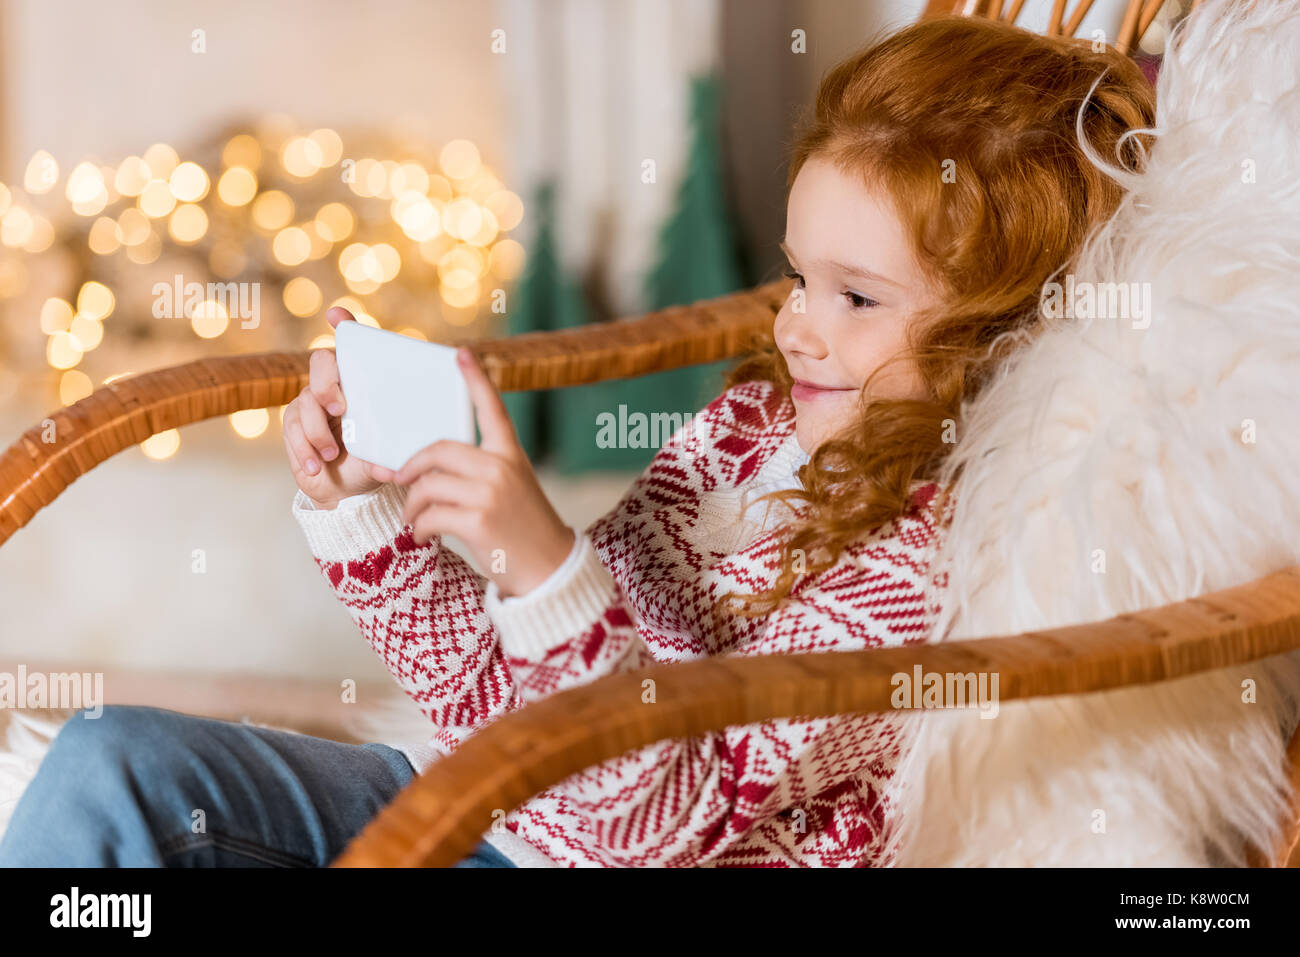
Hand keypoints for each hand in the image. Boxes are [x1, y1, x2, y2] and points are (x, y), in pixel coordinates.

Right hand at [282, 306, 383, 508]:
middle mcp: (335, 385)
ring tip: (332, 455)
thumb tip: (390, 469)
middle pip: (322, 361)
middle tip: (340, 409)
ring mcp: (311, 401)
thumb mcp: (383, 456)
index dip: (344, 324)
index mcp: (361, 383)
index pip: (352, 344)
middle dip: (328, 383)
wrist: (345, 490)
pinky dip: (305, 450)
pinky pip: (293, 428)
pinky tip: (315, 467)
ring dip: (319, 432)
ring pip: (306, 400)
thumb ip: (385, 457)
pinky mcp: (293, 422)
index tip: (337, 316)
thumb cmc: (369, 463)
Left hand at [369, 349, 575, 597]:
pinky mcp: (478, 521)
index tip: (460, 354)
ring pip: (427, 485)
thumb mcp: (513, 487)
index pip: (492, 409)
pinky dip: (418, 528)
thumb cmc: (524, 529)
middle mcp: (501, 467)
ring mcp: (491, 493)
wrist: (550, 569)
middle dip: (411, 467)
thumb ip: (483, 470)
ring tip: (412, 520)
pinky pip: (429, 516)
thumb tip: (430, 466)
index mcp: (511, 454)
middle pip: (437, 450)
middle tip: (400, 480)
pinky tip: (422, 537)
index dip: (475, 379)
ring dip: (411, 506)